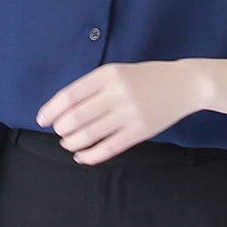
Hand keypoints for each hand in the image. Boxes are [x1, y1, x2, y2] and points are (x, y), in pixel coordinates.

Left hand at [35, 60, 200, 164]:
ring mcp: (130, 112)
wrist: (184, 83)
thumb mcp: (119, 71)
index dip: (53, 108)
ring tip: (68, 143)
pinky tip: (82, 156)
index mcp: (109, 73)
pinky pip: (109, 147)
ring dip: (73, 142)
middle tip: (59, 132)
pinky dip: (91, 155)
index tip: (42, 118)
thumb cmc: (147, 77)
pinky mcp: (140, 131)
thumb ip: (95, 86)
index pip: (71, 94)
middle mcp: (118, 91)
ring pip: (90, 134)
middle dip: (61, 128)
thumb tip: (65, 107)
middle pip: (77, 116)